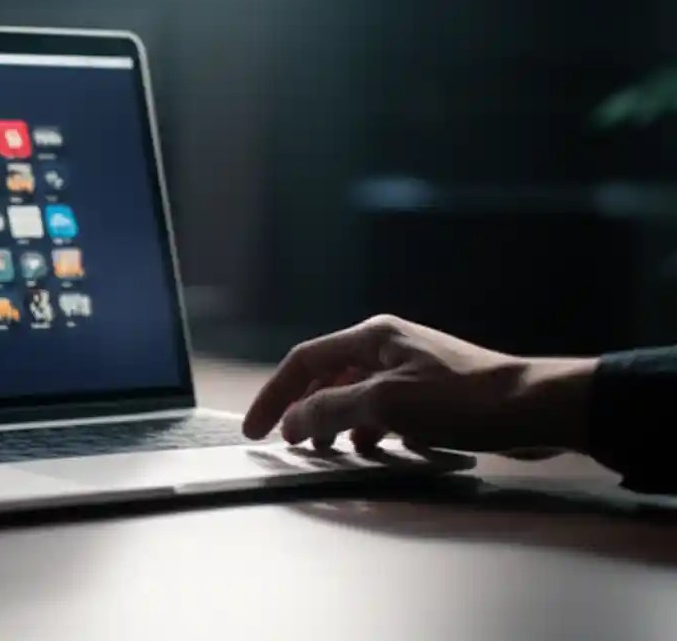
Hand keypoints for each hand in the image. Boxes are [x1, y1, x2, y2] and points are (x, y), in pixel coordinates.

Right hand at [242, 315, 597, 454]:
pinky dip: (366, 431)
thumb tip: (292, 421)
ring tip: (325, 452)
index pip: (303, 360)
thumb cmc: (462, 400)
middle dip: (302, 410)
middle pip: (325, 377)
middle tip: (286, 445)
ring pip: (351, 396)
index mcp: (372, 336)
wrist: (534, 408)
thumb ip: (331, 410)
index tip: (255, 430)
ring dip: (333, 423)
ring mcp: (407, 369)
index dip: (273, 395)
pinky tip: (369, 452)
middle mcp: (386, 346)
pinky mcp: (428, 394)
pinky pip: (380, 411)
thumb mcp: (386, 404)